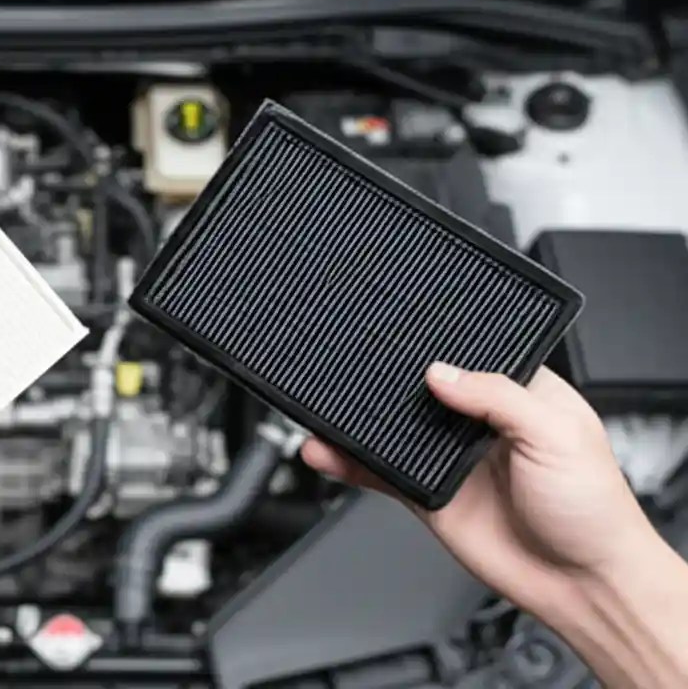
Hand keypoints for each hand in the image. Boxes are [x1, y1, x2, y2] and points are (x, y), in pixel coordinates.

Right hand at [301, 363, 687, 686]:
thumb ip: (496, 397)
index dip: (438, 345)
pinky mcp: (428, 495)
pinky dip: (350, 463)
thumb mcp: (557, 434)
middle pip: (422, 391)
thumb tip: (439, 373)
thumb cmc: (592, 509)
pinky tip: (327, 452)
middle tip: (353, 369)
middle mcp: (481, 422)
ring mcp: (451, 459)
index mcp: (520, 393)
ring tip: (325, 407)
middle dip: (387, 382)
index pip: (469, 355)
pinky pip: (380, 474)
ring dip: (358, 422)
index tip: (401, 334)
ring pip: (393, 430)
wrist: (582, 584)